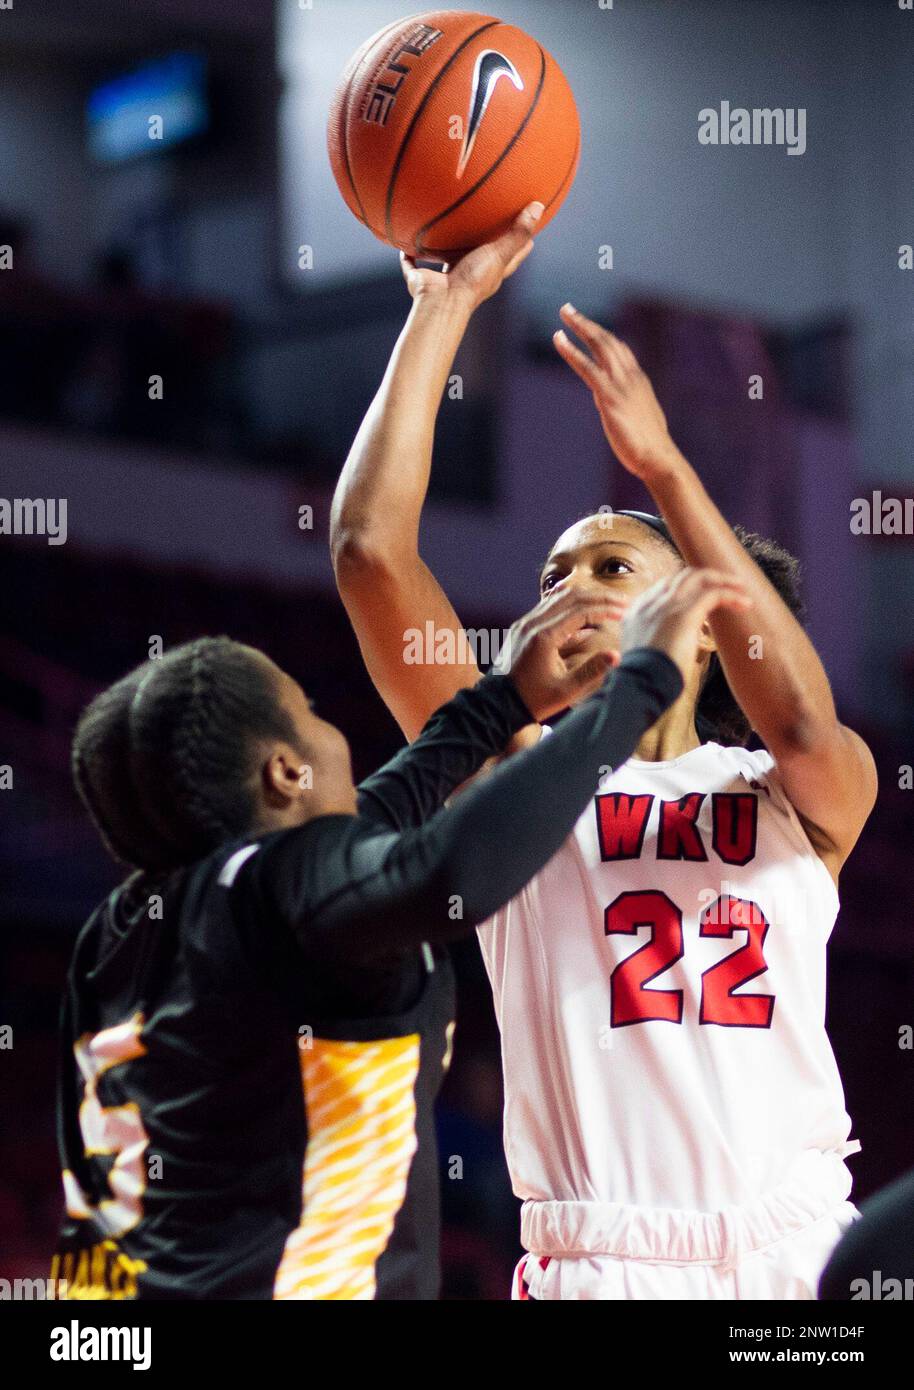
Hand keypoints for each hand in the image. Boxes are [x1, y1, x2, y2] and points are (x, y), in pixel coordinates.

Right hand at [400, 201, 543, 310]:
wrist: (441, 302)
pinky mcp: (422, 280)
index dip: (521, 245)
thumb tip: (539, 207)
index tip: (529, 232)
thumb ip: (517, 232)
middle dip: (481, 244)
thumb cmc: (472, 281)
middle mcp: (468, 275)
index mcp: (490, 273)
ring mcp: (444, 279)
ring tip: (443, 228)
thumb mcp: (499, 253)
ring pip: (445, 260)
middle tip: (486, 223)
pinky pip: (413, 265)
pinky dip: (408, 257)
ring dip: (444, 248)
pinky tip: (405, 243)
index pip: (511, 257)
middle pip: (478, 257)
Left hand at [495, 588, 627, 720]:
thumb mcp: (566, 691)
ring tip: (607, 602)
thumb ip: (592, 671)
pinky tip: (584, 613)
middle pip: (571, 597)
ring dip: (585, 597)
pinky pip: (548, 607)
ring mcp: (524, 623)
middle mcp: (532, 624)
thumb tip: (617, 655)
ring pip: (558, 597)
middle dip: (599, 597)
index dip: (606, 609)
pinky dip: (568, 605)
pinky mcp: (522, 627)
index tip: (625, 611)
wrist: (498, 705)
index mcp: (544, 637)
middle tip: (622, 600)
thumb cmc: (533, 701)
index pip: (581, 611)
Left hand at [552, 305, 681, 481]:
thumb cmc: (650, 445)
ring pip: (598, 345)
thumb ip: (632, 404)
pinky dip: (571, 351)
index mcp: (638, 380)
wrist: (657, 457)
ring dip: (580, 326)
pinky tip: (558, 339)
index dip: (602, 335)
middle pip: (607, 340)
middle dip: (587, 323)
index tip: (588, 326)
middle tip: (568, 309)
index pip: (619, 349)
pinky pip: (587, 367)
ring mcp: (620, 384)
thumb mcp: (643, 417)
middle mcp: (630, 376)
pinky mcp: (608, 396)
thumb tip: (625, 402)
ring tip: (565, 311)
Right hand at [621, 568, 751, 684]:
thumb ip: (653, 646)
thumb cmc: (643, 680)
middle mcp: (650, 603)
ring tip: (741, 588)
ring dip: (722, 580)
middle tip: (727, 585)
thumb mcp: (642, 657)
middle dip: (706, 578)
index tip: (704, 597)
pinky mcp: (684, 614)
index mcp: (635, 613)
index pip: (664, 588)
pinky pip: (714, 594)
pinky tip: (745, 604)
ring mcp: (666, 606)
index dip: (686, 589)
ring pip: (699, 577)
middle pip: (682, 577)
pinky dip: (731, 595)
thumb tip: (669, 651)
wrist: (639, 684)